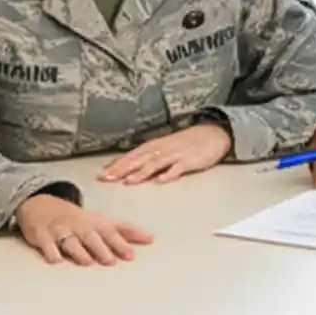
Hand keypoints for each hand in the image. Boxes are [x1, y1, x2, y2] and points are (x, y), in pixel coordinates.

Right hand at [14, 194, 153, 265]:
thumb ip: (124, 230)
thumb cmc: (77, 218)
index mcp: (94, 222)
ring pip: (70, 241)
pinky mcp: (42, 236)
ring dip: (79, 251)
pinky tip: (56, 260)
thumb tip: (150, 238)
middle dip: (101, 248)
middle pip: (91, 236)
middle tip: (111, 261)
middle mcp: (79, 225)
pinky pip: (46, 245)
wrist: (41, 205)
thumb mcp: (100, 220)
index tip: (131, 255)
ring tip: (88, 262)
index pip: (110, 232)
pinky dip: (51, 252)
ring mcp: (60, 230)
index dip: (121, 243)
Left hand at [98, 124, 231, 184]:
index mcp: (155, 145)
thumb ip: (148, 156)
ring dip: (142, 172)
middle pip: (139, 159)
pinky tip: (161, 180)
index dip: (117, 164)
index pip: (132, 155)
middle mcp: (163, 148)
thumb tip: (128, 166)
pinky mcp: (190, 161)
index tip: (102, 173)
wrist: (213, 133)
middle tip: (107, 178)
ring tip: (129, 181)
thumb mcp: (166, 145)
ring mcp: (176, 154)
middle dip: (122, 169)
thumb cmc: (187, 142)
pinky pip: (178, 168)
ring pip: (155, 163)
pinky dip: (169, 174)